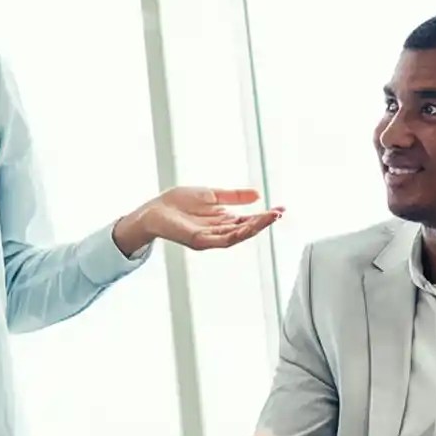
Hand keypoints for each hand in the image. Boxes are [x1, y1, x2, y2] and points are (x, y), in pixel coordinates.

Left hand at [114, 187, 283, 254]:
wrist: (154, 210)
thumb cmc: (178, 203)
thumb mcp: (211, 195)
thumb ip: (233, 196)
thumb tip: (257, 195)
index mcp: (222, 221)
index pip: (248, 220)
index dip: (264, 216)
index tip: (280, 209)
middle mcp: (218, 231)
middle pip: (246, 229)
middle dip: (263, 222)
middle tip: (279, 213)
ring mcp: (210, 238)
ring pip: (237, 236)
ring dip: (255, 228)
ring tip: (270, 218)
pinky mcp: (199, 241)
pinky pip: (221, 240)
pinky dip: (236, 234)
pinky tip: (247, 227)